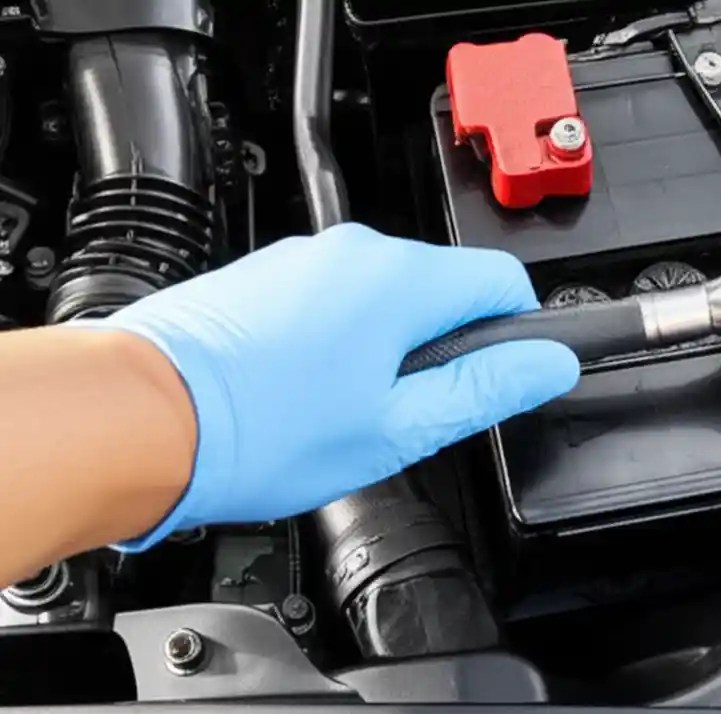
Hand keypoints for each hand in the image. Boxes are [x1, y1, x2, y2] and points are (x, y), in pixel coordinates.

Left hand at [87, 223, 578, 549]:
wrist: (142, 416)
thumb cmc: (258, 427)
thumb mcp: (398, 426)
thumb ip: (486, 389)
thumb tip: (548, 365)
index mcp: (401, 280)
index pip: (503, 281)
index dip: (515, 334)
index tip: (499, 377)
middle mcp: (356, 251)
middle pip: (444, 289)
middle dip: (444, 349)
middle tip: (407, 414)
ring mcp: (307, 259)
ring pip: (388, 296)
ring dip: (389, 348)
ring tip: (343, 409)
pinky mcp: (269, 275)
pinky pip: (336, 299)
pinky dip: (341, 339)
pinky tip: (306, 390)